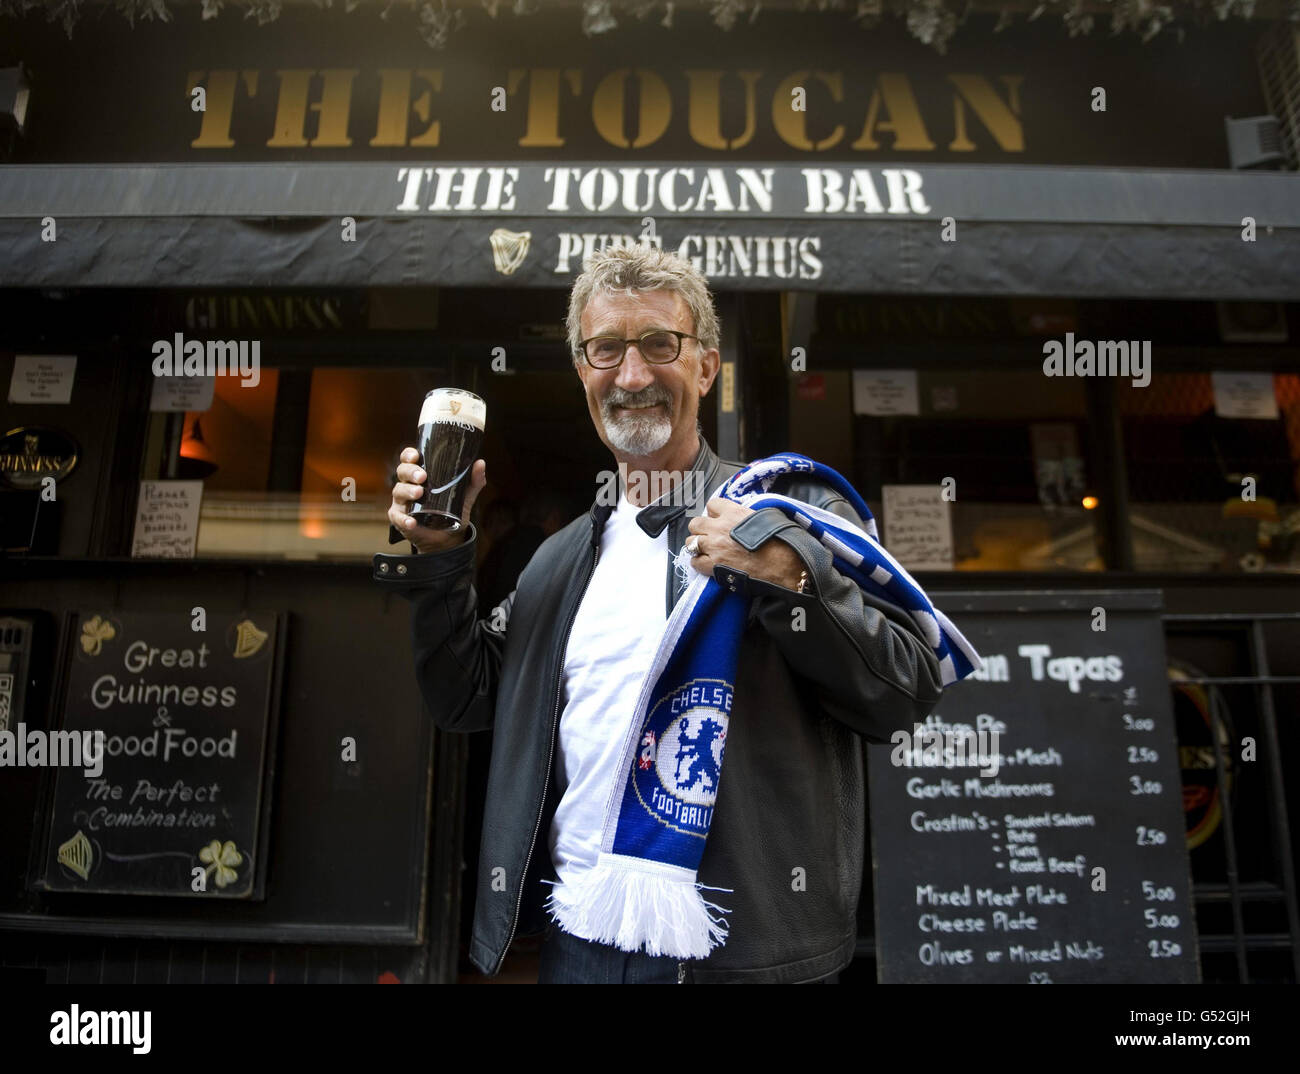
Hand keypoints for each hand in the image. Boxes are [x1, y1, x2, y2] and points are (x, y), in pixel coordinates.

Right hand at [388, 447, 486, 553]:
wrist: (448, 537)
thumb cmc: (452, 511)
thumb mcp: (465, 496)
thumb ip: (473, 481)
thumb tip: (480, 463)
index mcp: (420, 474)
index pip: (409, 459)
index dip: (409, 454)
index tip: (416, 455)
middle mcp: (408, 484)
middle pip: (402, 471)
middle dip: (411, 472)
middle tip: (423, 477)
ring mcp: (402, 501)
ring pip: (399, 491)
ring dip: (408, 491)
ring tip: (419, 493)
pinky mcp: (399, 518)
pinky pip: (397, 517)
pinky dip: (404, 519)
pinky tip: (412, 522)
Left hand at [685, 498, 804, 590]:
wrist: (781, 565)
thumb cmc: (779, 541)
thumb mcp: (767, 516)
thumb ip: (748, 514)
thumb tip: (742, 516)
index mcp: (733, 513)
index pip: (712, 504)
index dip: (714, 513)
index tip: (719, 519)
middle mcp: (719, 527)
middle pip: (695, 523)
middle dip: (701, 530)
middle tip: (710, 537)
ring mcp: (714, 547)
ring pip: (691, 542)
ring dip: (698, 547)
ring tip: (708, 552)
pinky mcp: (713, 565)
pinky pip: (695, 562)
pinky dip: (699, 563)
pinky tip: (708, 565)